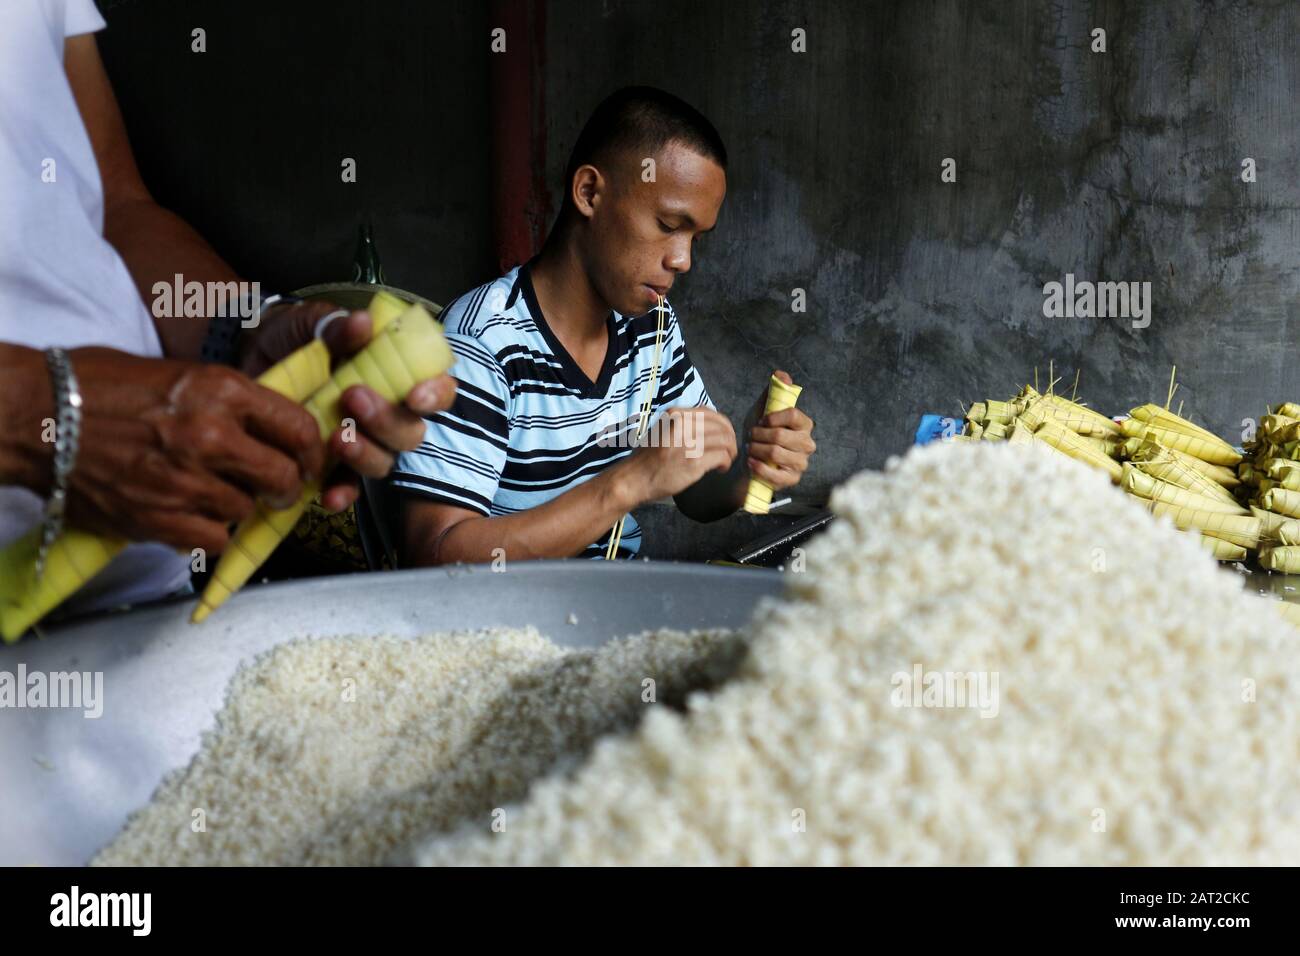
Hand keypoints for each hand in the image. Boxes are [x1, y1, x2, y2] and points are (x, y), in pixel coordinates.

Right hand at [46, 347, 325, 554]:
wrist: (35, 415)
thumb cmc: (100, 386)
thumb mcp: (181, 373)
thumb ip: (230, 401)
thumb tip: (273, 427)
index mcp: (222, 391)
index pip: (299, 429)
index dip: (312, 451)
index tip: (308, 460)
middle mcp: (211, 436)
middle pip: (284, 477)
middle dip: (287, 487)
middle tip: (277, 488)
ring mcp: (184, 481)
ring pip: (247, 510)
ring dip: (239, 505)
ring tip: (215, 491)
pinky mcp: (157, 519)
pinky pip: (214, 539)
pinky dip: (210, 531)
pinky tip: (194, 514)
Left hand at [238, 300, 456, 511]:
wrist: (250, 361)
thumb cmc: (294, 337)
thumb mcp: (311, 323)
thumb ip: (338, 326)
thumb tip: (362, 322)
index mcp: (396, 374)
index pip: (437, 389)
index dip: (435, 395)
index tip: (414, 396)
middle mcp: (389, 412)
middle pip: (412, 432)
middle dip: (388, 421)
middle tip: (353, 398)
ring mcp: (364, 442)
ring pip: (385, 462)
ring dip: (366, 454)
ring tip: (336, 438)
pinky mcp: (333, 465)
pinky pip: (348, 488)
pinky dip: (341, 494)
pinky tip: (327, 496)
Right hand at [619, 407, 737, 503]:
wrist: (634, 479)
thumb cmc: (647, 459)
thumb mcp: (662, 430)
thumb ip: (682, 425)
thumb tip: (709, 427)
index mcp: (675, 414)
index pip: (710, 413)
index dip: (722, 425)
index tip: (723, 436)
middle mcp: (683, 424)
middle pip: (721, 426)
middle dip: (730, 439)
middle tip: (728, 451)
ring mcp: (689, 442)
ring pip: (726, 440)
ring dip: (730, 452)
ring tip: (725, 461)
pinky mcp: (694, 460)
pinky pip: (722, 456)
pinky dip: (726, 463)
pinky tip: (720, 469)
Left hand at [746, 370, 814, 491]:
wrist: (750, 458)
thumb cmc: (759, 432)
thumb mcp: (763, 409)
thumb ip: (773, 391)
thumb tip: (783, 375)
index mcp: (804, 424)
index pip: (793, 415)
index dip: (772, 417)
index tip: (761, 421)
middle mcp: (807, 444)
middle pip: (780, 435)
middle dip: (758, 435)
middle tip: (750, 436)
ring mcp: (801, 463)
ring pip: (775, 453)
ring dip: (756, 450)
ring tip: (750, 448)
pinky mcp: (792, 479)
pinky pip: (775, 474)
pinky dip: (758, 467)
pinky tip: (751, 462)